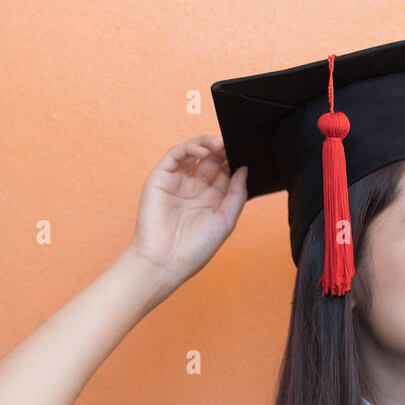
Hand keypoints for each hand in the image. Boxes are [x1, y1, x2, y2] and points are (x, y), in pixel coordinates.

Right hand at [127, 135, 247, 286]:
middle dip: (222, 151)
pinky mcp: (160, 178)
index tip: (244, 155)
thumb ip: (237, 194)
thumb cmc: (195, 248)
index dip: (233, 162)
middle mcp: (194, 189)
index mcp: (210, 200)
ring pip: (192, 153)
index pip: (224, 173)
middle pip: (210, 160)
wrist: (166, 260)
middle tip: (232, 145)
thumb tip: (244, 169)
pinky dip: (189, 148)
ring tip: (220, 145)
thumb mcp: (226, 220)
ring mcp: (177, 182)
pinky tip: (203, 152)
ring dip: (207, 144)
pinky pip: (175, 155)